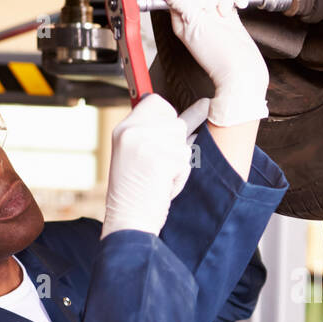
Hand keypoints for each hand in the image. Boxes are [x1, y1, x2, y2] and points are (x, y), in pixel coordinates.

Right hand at [102, 94, 196, 237]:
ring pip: (184, 142)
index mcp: (124, 129)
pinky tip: (162, 184)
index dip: (169, 116)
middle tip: (157, 167)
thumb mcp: (136, 154)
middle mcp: (132, 131)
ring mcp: (146, 143)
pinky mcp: (161, 158)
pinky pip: (186, 160)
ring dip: (178, 162)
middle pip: (176, 122)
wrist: (128, 220)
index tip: (169, 131)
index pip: (156, 101)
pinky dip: (179, 176)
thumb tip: (198, 109)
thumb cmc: (135, 193)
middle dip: (176, 145)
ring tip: (157, 177)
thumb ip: (156, 132)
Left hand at [158, 0, 269, 127]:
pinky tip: (238, 5)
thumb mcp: (195, 26)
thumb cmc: (218, 56)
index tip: (198, 1)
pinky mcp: (230, 10)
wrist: (243, 69)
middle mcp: (196, 11)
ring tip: (224, 13)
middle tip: (211, 10)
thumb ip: (181, 3)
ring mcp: (213, 10)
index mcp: (182, 15)